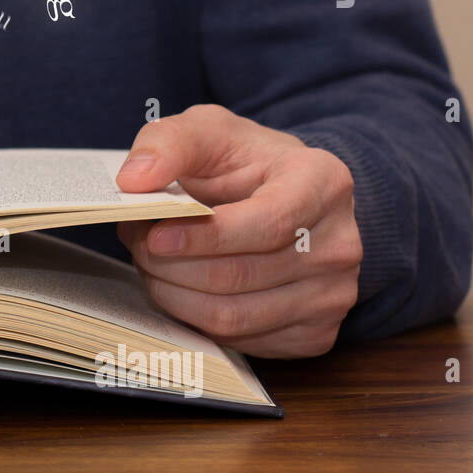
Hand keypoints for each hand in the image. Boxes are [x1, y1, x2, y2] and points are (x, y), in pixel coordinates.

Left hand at [115, 104, 361, 357]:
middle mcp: (340, 244)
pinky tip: (180, 287)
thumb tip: (133, 180)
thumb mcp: (207, 131)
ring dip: (174, 295)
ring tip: (151, 263)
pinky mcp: (316, 333)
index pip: (267, 224)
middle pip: (240, 276)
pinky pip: (240, 341)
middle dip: (171, 266)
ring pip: (233, 316)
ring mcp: (333, 295)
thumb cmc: (243, 162)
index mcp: (323, 182)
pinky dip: (194, 319)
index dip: (203, 238)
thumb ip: (168, 144)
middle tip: (138, 245)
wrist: (282, 195)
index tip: (154, 235)